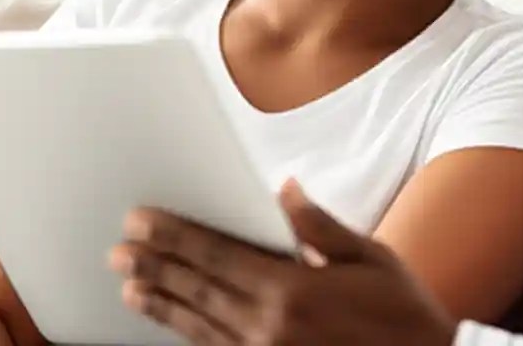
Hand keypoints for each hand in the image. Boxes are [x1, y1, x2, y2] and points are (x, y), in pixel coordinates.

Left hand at [108, 180, 458, 345]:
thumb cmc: (403, 314)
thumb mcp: (371, 258)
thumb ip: (319, 226)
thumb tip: (283, 190)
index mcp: (293, 289)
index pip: (216, 255)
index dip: (174, 235)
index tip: (141, 220)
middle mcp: (270, 327)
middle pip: (197, 291)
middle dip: (155, 265)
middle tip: (119, 249)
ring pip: (199, 327)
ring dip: (161, 304)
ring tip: (130, 286)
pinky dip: (188, 337)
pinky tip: (171, 326)